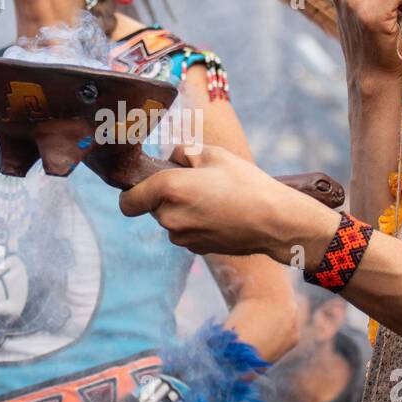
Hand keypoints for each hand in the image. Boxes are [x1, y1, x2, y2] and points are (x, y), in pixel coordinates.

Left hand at [119, 146, 340, 264]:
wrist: (273, 221)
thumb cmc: (245, 182)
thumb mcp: (214, 154)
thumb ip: (183, 152)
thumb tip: (171, 158)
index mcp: (168, 188)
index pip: (127, 201)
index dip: (132, 192)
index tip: (146, 185)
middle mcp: (169, 216)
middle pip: (151, 207)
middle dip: (165, 197)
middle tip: (196, 184)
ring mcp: (182, 236)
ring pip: (169, 221)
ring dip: (181, 211)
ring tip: (213, 199)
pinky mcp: (195, 249)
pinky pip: (185, 233)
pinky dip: (195, 224)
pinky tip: (219, 215)